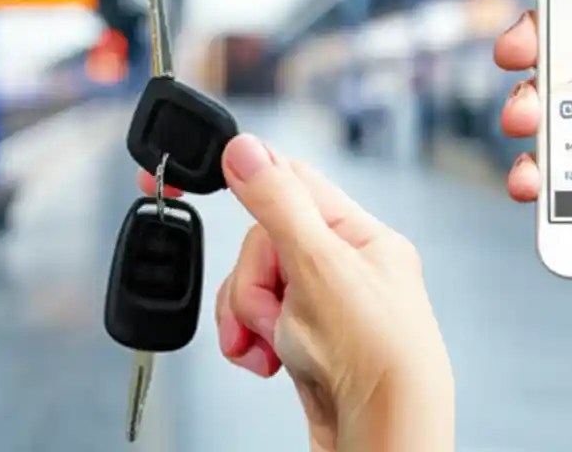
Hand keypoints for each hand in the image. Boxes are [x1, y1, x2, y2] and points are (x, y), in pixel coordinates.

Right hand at [143, 135, 454, 451]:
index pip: (292, 183)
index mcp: (362, 236)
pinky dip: (252, 343)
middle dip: (252, 282)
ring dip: (249, 316)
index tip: (187, 174)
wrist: (384, 438)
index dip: (240, 175)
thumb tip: (247, 148)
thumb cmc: (377, 359)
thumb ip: (278, 203)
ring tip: (268, 345)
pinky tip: (268, 362)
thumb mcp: (319, 265)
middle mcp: (348, 268)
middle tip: (269, 312)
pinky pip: (261, 325)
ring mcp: (326, 309)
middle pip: (264, 243)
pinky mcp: (308, 345)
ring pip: (257, 288)